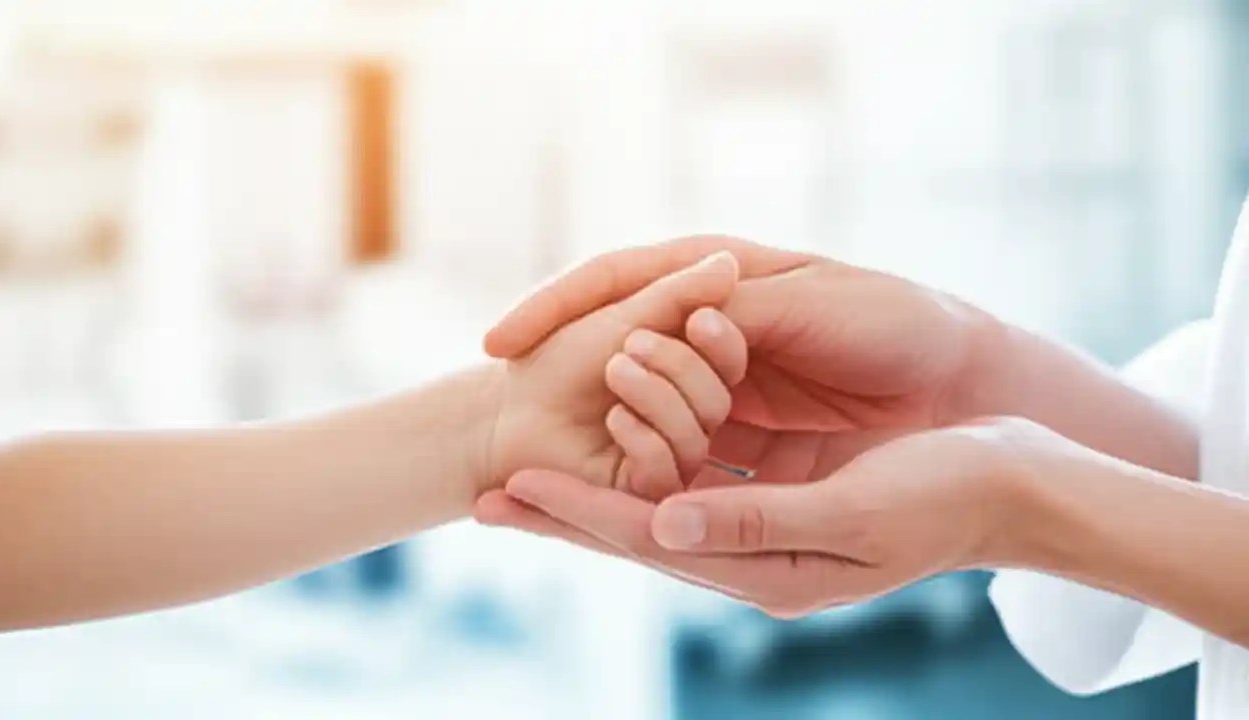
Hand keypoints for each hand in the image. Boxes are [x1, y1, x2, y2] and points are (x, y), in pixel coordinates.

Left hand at [477, 417, 1052, 616]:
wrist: (1012, 485)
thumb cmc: (944, 493)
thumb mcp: (851, 509)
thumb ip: (754, 519)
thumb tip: (661, 527)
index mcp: (765, 569)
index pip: (646, 539)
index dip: (573, 512)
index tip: (504, 488)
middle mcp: (754, 558)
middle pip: (636, 533)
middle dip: (561, 512)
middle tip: (483, 495)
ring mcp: (767, 533)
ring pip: (658, 509)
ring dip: (596, 488)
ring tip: (532, 472)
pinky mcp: (783, 501)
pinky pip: (698, 484)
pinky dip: (649, 465)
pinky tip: (618, 449)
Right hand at [485, 235, 1000, 433]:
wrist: (964, 384)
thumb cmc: (897, 321)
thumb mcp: (808, 302)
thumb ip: (729, 314)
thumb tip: (656, 329)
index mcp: (716, 281)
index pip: (614, 285)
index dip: (553, 310)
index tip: (501, 344)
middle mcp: (708, 340)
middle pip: (612, 357)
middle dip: (555, 390)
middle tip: (502, 429)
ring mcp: (723, 396)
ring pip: (641, 418)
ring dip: (598, 445)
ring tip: (537, 481)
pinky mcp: (748, 449)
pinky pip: (685, 466)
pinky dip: (652, 482)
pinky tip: (615, 503)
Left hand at [485, 252, 747, 498]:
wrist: (507, 412)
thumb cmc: (558, 360)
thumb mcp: (621, 318)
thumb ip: (676, 296)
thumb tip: (729, 264)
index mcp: (690, 373)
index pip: (730, 357)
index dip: (720, 338)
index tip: (698, 319)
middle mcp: (687, 418)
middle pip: (719, 396)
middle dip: (678, 365)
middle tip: (629, 348)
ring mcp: (669, 458)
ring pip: (699, 431)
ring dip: (657, 395)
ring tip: (614, 372)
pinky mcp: (643, 494)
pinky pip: (669, 468)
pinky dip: (644, 436)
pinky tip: (614, 419)